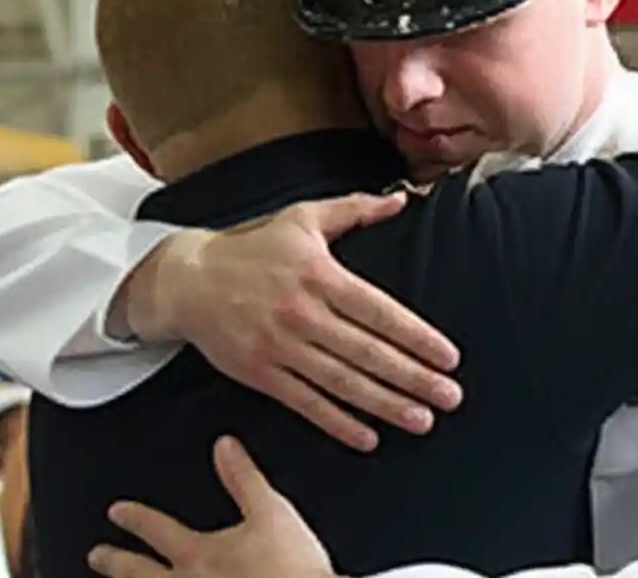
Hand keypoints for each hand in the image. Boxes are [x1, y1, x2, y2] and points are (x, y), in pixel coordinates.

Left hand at [88, 436, 335, 577]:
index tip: (116, 511)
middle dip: (115, 562)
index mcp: (199, 554)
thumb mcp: (271, 512)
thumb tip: (225, 447)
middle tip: (96, 554)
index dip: (134, 518)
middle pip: (138, 574)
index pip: (156, 529)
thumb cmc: (291, 571)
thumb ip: (243, 479)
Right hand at [128, 192, 462, 451]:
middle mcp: (301, 312)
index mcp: (318, 273)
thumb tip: (401, 201)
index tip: (448, 357)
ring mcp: (279, 345)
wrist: (187, 279)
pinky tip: (367, 436)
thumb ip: (354, 210)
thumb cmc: (251, 247)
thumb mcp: (301, 218)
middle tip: (449, 397)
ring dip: (385, 405)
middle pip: (367, 352)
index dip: (416, 336)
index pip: (378, 311)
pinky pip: (305, 402)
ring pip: (341, 382)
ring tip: (421, 420)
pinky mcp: (259, 372)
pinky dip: (337, 422)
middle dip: (413, 378)